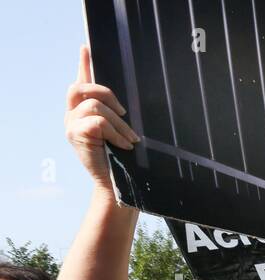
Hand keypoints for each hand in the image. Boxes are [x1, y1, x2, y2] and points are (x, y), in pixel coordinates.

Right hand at [66, 45, 137, 193]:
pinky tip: (125, 145)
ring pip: (95, 105)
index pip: (81, 82)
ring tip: (131, 139)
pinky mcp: (75, 135)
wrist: (116, 185)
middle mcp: (72, 114)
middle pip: (82, 87)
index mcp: (83, 111)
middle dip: (107, 94)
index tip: (86, 47)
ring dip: (119, 122)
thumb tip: (131, 104)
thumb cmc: (123, 159)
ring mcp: (71, 124)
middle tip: (126, 113)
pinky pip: (98, 122)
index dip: (84, 64)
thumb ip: (119, 116)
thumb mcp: (121, 132)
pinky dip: (116, 132)